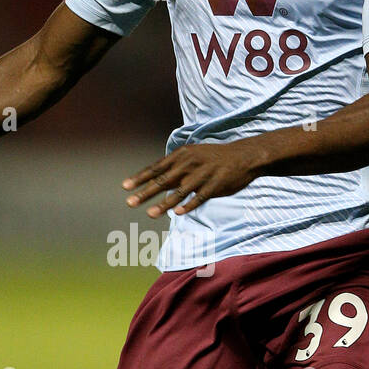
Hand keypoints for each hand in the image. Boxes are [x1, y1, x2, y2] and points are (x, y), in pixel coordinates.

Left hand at [122, 138, 262, 217]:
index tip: (125, 187)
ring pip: (179, 191)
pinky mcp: (215, 185)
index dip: (140, 178)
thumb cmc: (214, 158)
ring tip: (150, 214)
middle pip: (163, 180)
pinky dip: (188, 205)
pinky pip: (199, 197)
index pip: (156, 168)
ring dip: (164, 203)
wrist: (243, 156)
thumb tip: (155, 180)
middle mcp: (189, 163)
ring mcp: (202, 174)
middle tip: (129, 202)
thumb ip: (175, 168)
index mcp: (181, 155)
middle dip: (145, 192)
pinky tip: (177, 213)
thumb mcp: (192, 155)